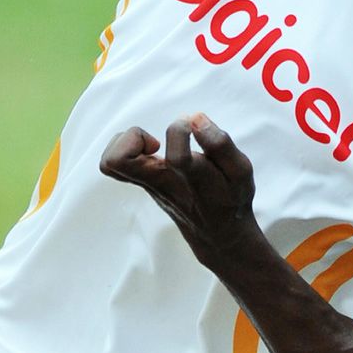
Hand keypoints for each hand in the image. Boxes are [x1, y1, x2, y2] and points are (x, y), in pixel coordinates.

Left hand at [99, 114, 257, 264]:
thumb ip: (220, 143)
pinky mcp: (141, 184)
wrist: (216, 234)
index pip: (177, 156)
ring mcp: (148, 186)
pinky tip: (149, 149)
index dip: (183, 128)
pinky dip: (125, 147)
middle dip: (136, 137)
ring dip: (128, 141)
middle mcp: (163, 184)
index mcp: (192, 179)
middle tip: (158, 142)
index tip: (194, 124)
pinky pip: (114, 165)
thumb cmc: (230, 196)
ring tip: (153, 144)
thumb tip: (196, 118)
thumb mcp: (240, 171)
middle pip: (122, 161)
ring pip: (112, 163)